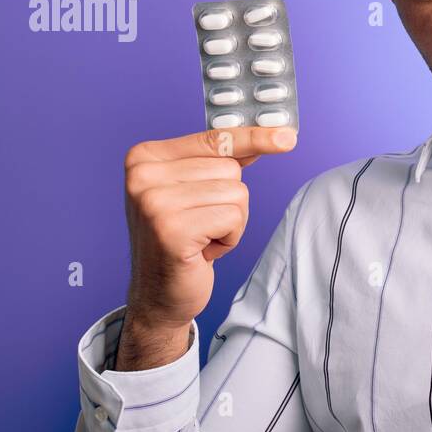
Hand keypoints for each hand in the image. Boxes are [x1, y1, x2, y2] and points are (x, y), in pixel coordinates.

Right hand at [120, 126, 297, 365]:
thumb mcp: (194, 190)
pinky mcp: (172, 228)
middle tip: (198, 225)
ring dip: (229, 221)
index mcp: (144, 157)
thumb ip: (222, 160)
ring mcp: (154, 201)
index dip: (253, 138)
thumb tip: (274, 135)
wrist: (158, 295)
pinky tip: (201, 251)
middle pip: (229, 168)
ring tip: (199, 238)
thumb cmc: (181, 240)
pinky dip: (228, 238)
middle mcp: (142, 174)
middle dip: (227, 200)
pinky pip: (233, 217)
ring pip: (236, 192)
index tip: (288, 136)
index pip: (213, 138)